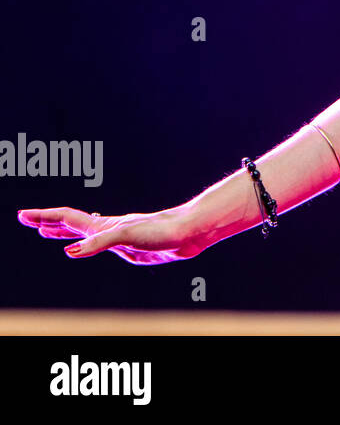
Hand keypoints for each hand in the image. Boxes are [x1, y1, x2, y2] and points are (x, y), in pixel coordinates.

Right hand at [16, 205, 204, 264]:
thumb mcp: (126, 237)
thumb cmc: (160, 230)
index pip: (66, 218)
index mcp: (102, 225)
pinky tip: (84, 247)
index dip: (44, 217)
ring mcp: (117, 237)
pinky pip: (98, 245)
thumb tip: (69, 252)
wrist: (187, 233)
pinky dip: (84, 244)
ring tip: (45, 232)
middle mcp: (107, 229)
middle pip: (70, 224)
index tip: (23, 215)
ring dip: (61, 232)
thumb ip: (98, 243)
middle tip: (26, 219)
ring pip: (82, 234)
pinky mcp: (129, 247)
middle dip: (46, 222)